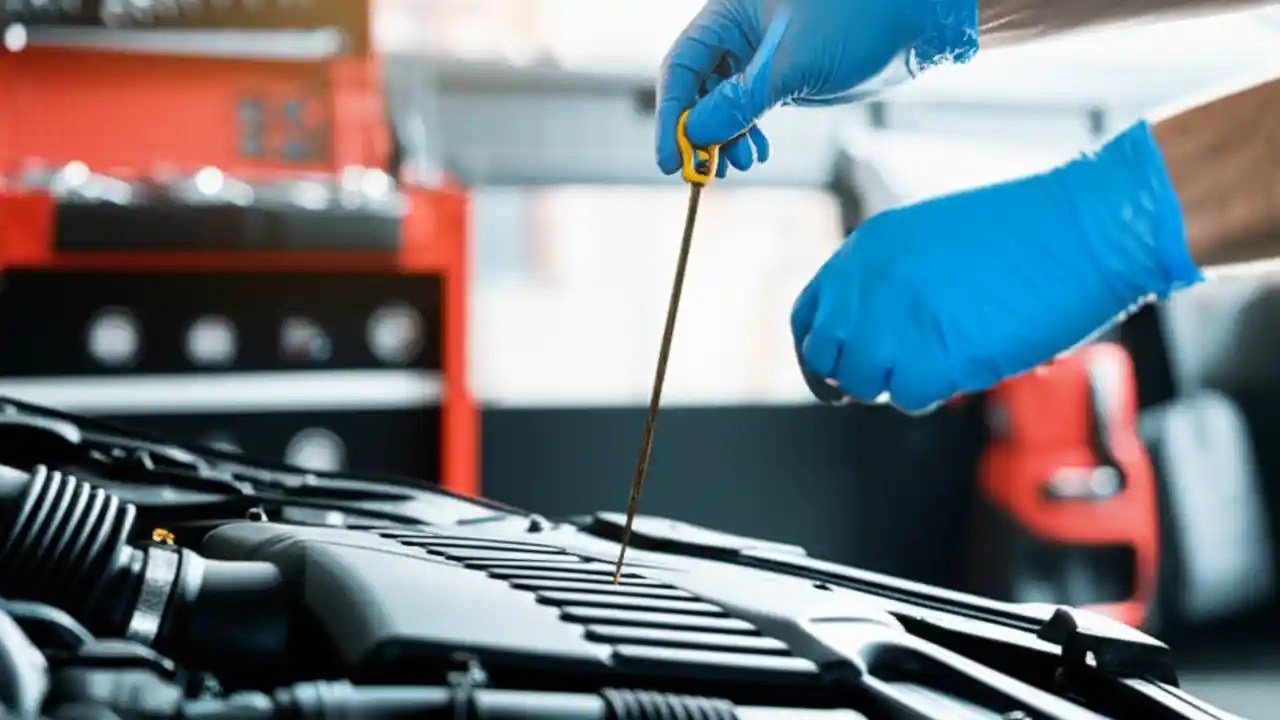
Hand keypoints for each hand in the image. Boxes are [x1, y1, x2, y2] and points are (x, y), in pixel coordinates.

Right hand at [655, 0, 979, 177]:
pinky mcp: (778, 78)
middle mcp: (737, 32)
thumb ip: (741, 100)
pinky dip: (745, 135)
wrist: (914, 23)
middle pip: (696, 89)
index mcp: (730, 12)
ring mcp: (757, 56)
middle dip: (699, 132)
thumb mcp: (793, 64)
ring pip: (721, 105)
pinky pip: (746, 111)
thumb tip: (695, 135)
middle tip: (706, 172)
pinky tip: (756, 154)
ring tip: (742, 164)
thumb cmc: (858, 22)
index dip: (672, 114)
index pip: (681, 65)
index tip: (671, 159)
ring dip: (724, 140)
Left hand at [791, 121, 1202, 413]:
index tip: (834, 375)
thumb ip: (888, 282)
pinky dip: (936, 391)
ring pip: (864, 384)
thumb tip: (867, 339)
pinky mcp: (929, 359)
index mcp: (865, 249)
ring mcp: (893, 324)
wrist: (1087, 228)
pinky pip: (908, 398)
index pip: (807, 317)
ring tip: (950, 355)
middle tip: (892, 379)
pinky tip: (970, 361)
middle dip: (853, 377)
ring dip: (900, 383)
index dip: (817, 353)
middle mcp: (866, 285)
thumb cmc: (1027, 234)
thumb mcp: (931, 239)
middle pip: (825, 358)